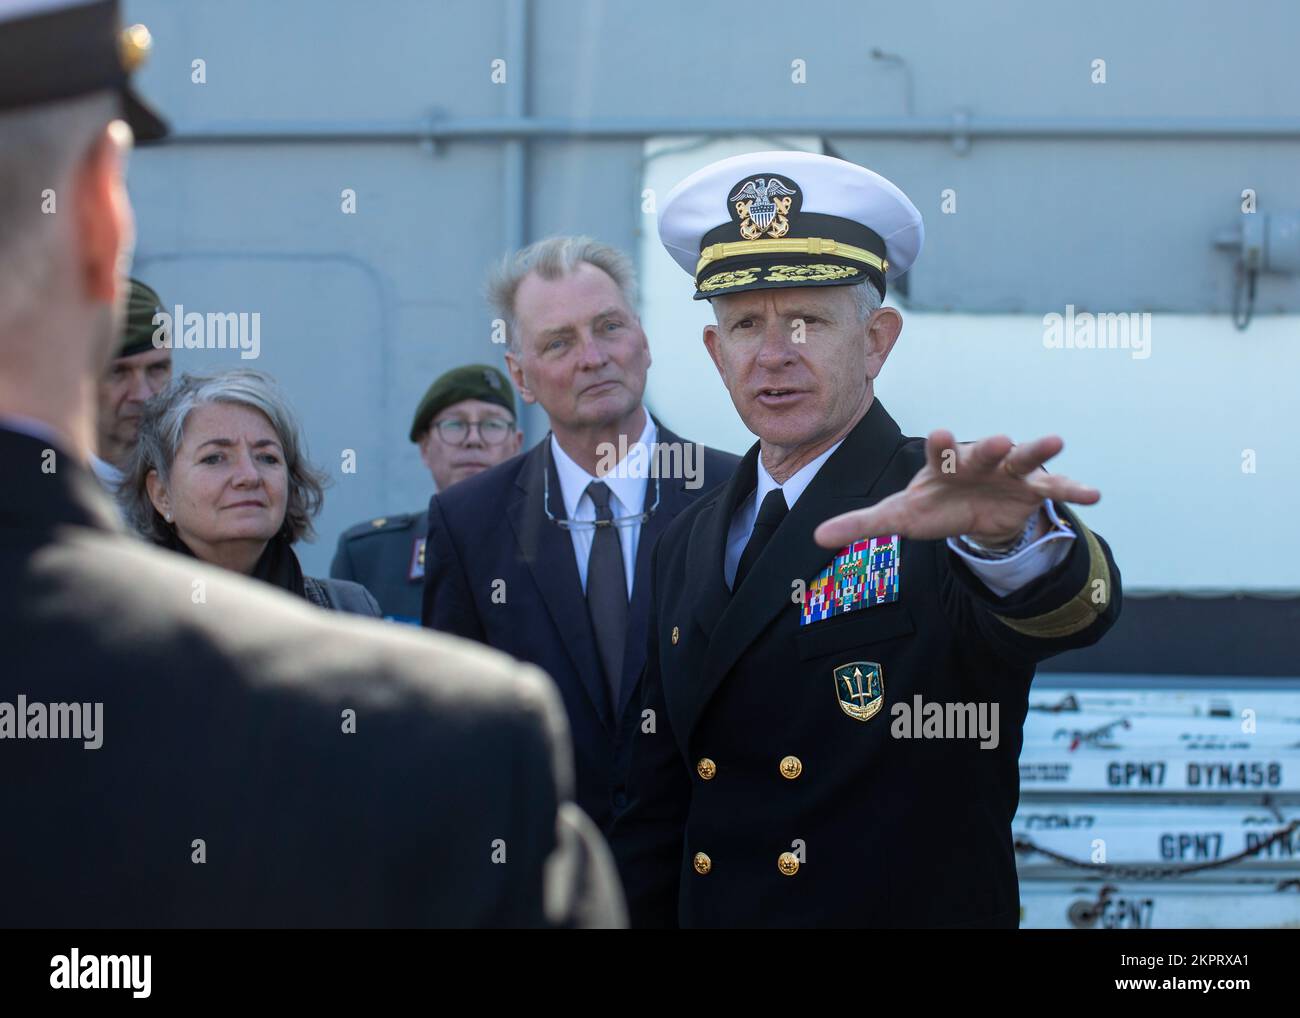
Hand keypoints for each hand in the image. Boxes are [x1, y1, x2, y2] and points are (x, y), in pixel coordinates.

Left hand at [814, 431, 1099, 549]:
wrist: (973, 511)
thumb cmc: (932, 506)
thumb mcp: (898, 517)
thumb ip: (862, 525)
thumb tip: (817, 538)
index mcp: (943, 464)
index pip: (940, 452)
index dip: (941, 445)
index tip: (939, 434)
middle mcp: (977, 460)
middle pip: (983, 451)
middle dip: (989, 446)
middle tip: (996, 438)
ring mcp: (1008, 472)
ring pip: (1023, 458)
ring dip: (1037, 450)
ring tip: (1055, 440)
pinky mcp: (1034, 488)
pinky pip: (1055, 487)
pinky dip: (1073, 488)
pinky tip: (1095, 494)